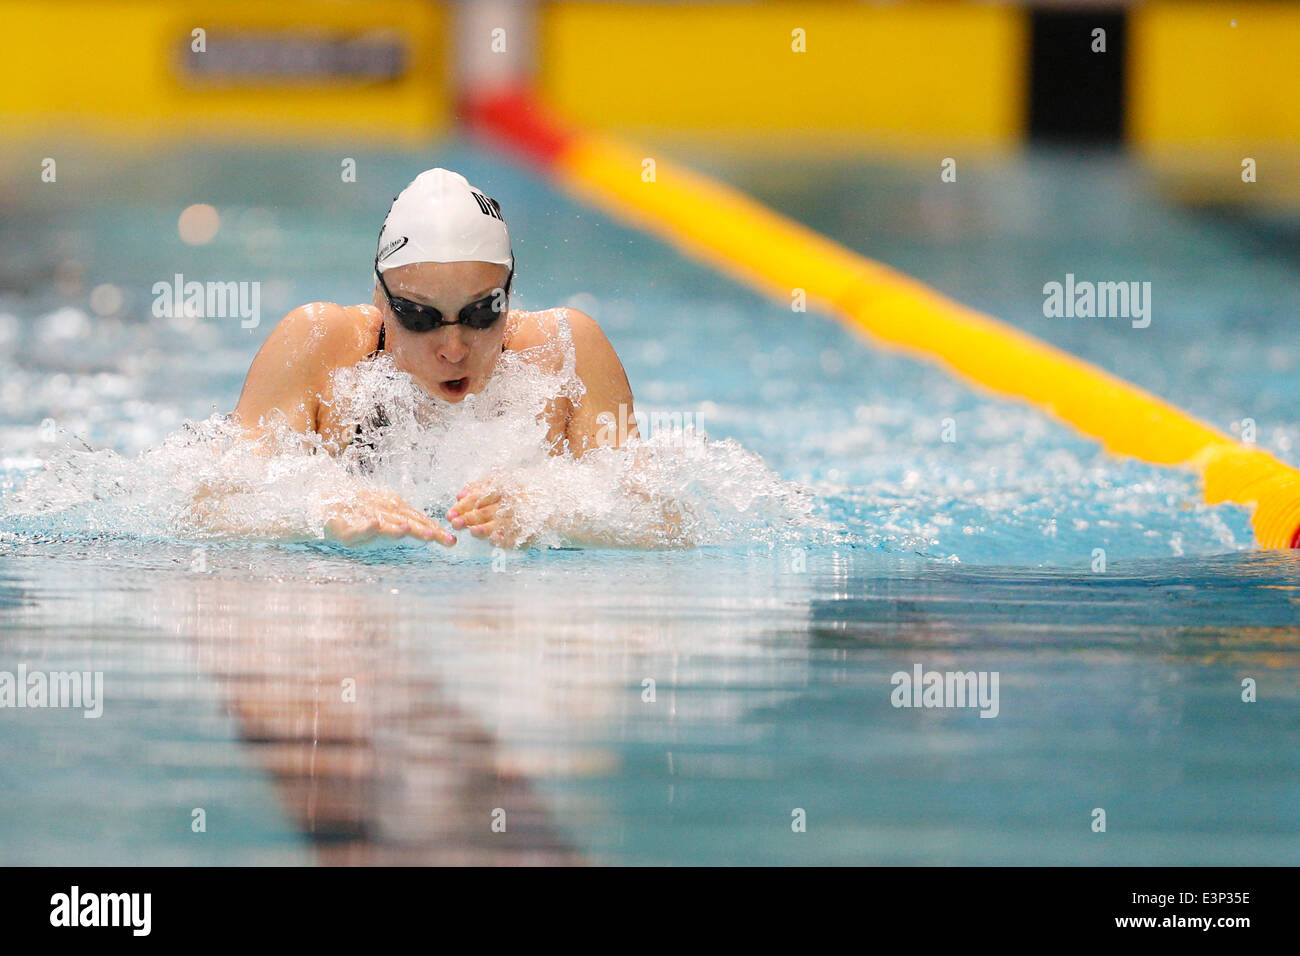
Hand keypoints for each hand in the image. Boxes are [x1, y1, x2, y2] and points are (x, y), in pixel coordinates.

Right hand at [325, 489, 455, 545]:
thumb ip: (407, 523)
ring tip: (412, 530)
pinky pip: (356, 528)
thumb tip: (435, 530)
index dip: (435, 529)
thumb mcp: (387, 516)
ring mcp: (365, 516)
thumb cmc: (362, 512)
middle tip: (441, 538)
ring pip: (384, 523)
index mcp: (396, 509)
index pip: (419, 520)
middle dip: (425, 530)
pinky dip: (364, 526)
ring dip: (397, 527)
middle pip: (407, 521)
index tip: (452, 541)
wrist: (325, 503)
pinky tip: (373, 525)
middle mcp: (383, 510)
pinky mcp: (346, 526)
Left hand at [446, 480, 527, 548]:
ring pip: (501, 523)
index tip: (450, 513)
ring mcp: (522, 515)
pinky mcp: (530, 529)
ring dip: (486, 528)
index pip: (479, 497)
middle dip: (470, 517)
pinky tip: (495, 540)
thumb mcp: (501, 482)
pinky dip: (506, 539)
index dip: (464, 505)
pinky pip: (517, 535)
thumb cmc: (519, 491)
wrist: (552, 499)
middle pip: (487, 510)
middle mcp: (512, 501)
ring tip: (472, 531)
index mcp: (504, 488)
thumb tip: (459, 496)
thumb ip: (478, 488)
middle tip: (455, 523)